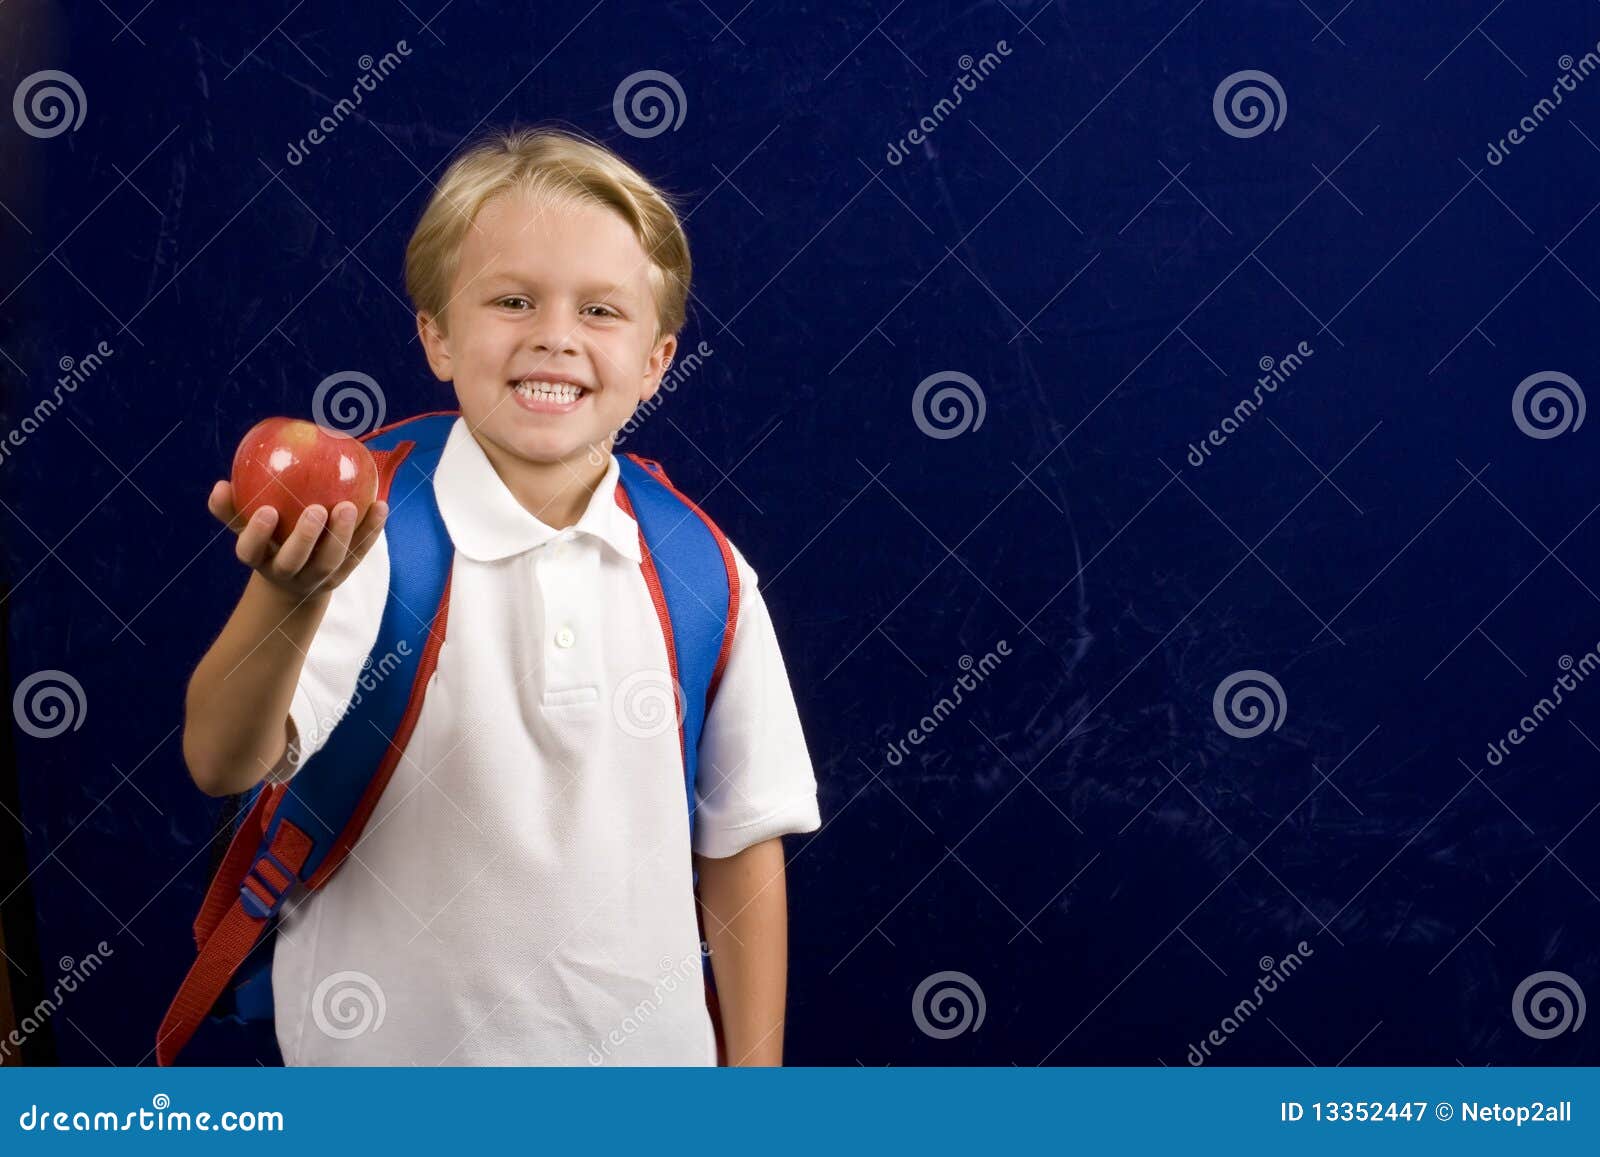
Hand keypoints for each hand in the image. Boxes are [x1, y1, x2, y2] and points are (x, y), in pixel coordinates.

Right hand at [208, 481, 387, 600]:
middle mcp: (289, 572)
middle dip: (305, 537)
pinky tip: (380, 505)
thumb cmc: (267, 542)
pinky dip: (371, 530)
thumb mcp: (246, 528)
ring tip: (349, 506)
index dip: (257, 535)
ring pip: (331, 561)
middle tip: (316, 509)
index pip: (250, 551)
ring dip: (342, 534)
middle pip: (295, 561)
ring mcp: (318, 576)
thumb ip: (232, 508)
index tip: (267, 511)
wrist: (294, 583)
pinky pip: (359, 552)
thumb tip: (221, 484)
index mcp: (260, 559)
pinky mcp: (344, 573)